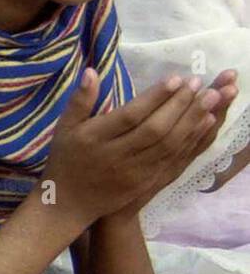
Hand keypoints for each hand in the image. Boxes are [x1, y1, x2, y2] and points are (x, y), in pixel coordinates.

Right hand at [42, 68, 230, 227]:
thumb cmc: (66, 159)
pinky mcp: (146, 181)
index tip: (175, 78)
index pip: (129, 116)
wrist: (69, 202)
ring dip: (191, 120)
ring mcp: (134, 171)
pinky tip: (204, 122)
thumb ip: (79, 101)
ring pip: (168, 145)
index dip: (154, 98)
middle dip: (179, 105)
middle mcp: (116, 155)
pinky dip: (191, 139)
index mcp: (94, 139)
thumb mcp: (64, 128)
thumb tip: (92, 71)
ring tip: (209, 98)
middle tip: (199, 83)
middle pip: (154, 130)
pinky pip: (173, 159)